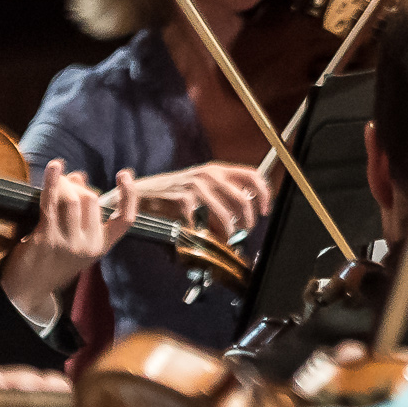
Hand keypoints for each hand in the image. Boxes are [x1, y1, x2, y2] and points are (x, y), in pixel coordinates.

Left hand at [3, 161, 141, 323]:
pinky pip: (51, 202)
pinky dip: (52, 180)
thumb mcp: (77, 246)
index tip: (124, 174)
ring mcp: (68, 242)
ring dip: (64, 184)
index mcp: (101, 247)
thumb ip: (82, 215)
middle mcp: (89, 245)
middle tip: (68, 182)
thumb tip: (79, 175)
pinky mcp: (47, 237)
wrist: (27, 292)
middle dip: (80, 185)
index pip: (126, 220)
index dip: (129, 195)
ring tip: (57, 181)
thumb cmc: (52, 263)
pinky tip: (55, 167)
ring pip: (73, 198)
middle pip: (92, 200)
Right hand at [131, 161, 271, 239]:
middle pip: (243, 198)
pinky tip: (202, 234)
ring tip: (228, 237)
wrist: (143, 193)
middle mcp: (209, 175)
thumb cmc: (174, 191)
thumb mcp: (202, 183)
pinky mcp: (182, 200)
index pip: (252, 175)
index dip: (264, 193)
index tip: (265, 209)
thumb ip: (223, 190)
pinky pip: (201, 221)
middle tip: (247, 229)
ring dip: (230, 230)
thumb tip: (247, 207)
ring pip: (225, 213)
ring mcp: (196, 187)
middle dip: (249, 218)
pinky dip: (205, 232)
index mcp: (217, 169)